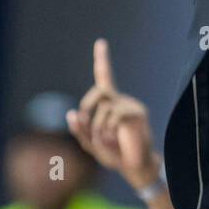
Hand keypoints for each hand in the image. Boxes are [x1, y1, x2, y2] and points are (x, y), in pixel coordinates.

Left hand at [66, 39, 161, 193]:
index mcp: (109, 104)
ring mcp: (130, 106)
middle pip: (100, 89)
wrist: (135, 167)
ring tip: (104, 140)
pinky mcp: (137, 113)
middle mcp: (120, 101)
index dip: (102, 60)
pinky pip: (115, 114)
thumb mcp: (91, 144)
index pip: (104, 77)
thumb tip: (71, 114)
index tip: (100, 42)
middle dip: (87, 106)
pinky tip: (113, 138)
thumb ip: (80, 131)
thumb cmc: (114, 154)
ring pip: (104, 105)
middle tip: (86, 125)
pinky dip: (107, 128)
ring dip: (97, 125)